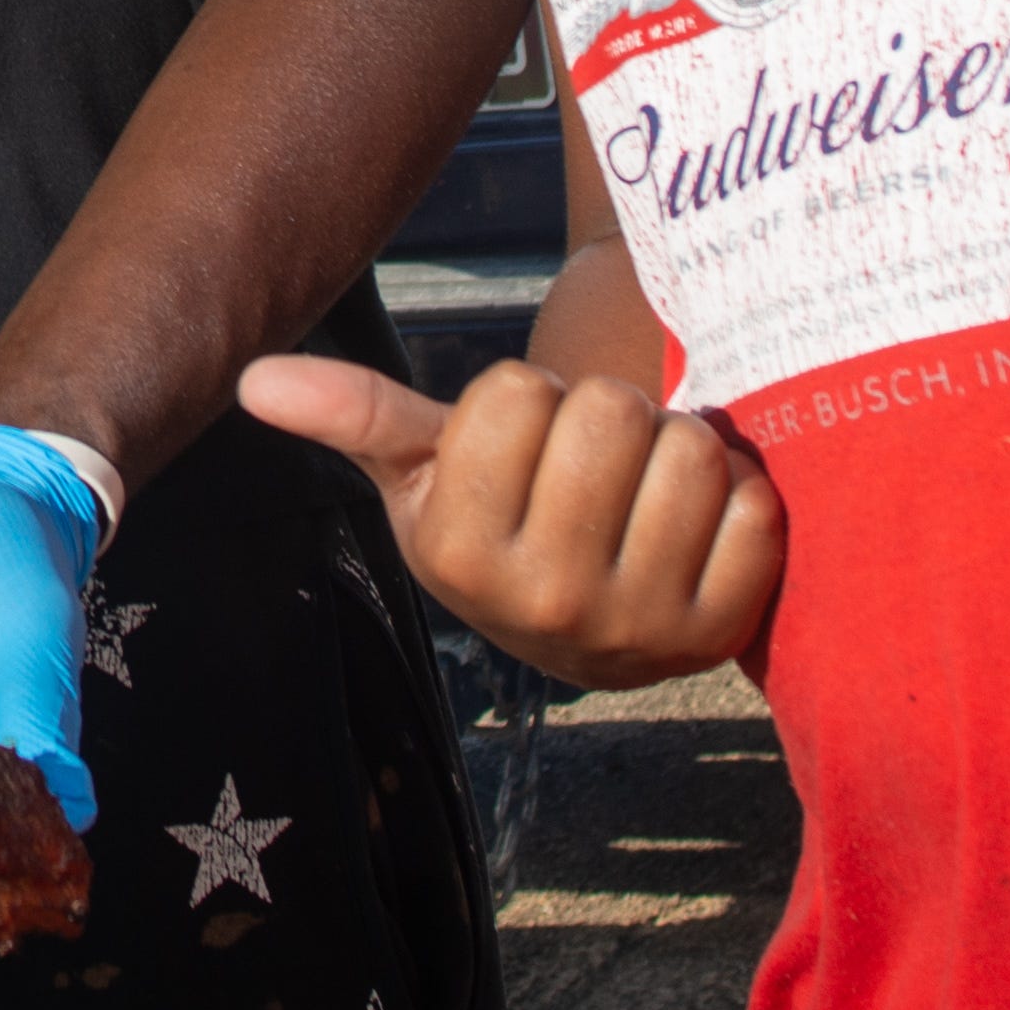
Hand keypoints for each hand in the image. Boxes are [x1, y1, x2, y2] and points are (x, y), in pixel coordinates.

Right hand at [245, 354, 779, 684]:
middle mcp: (543, 602)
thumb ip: (355, 416)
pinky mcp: (722, 631)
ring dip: (678, 450)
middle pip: (611, 412)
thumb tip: (255, 378)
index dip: (529, 401)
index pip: (521, 392)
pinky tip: (702, 527)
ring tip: (644, 492)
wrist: (591, 631)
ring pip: (689, 450)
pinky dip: (739, 496)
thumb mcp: (424, 472)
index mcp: (456, 554)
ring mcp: (639, 625)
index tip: (523, 450)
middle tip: (593, 467)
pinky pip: (754, 505)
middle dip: (606, 416)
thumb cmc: (501, 523)